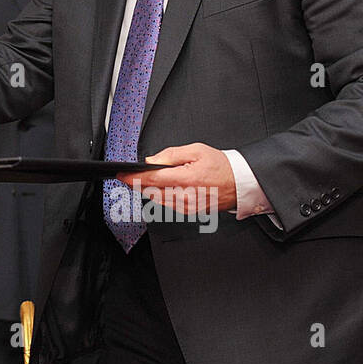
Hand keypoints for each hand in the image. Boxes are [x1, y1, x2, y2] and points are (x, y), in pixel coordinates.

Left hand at [114, 142, 236, 213]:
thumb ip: (171, 155)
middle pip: (151, 191)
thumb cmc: (221, 166)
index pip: (152, 179)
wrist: (240, 183)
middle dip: (137, 183)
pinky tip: (160, 188)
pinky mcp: (190, 212)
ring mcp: (187, 207)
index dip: (133, 178)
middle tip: (128, 176)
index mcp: (186, 180)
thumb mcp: (196, 150)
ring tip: (142, 180)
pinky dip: (160, 196)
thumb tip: (151, 161)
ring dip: (148, 190)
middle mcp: (186, 197)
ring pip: (157, 200)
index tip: (122, 175)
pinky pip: (167, 205)